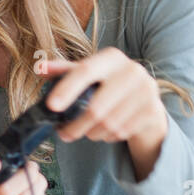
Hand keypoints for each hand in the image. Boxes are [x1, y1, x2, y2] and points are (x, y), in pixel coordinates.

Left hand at [37, 48, 168, 146]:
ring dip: (91, 133)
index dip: (66, 89)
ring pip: (108, 124)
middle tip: (63, 134)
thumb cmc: (107, 86)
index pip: (85, 71)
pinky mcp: (154, 111)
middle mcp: (133, 70)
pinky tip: (106, 131)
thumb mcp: (87, 75)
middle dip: (75, 125)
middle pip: (96, 107)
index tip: (51, 106)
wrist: (145, 100)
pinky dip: (108, 137)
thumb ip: (63, 72)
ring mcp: (147, 91)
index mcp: (112, 57)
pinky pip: (122, 132)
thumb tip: (39, 67)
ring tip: (87, 131)